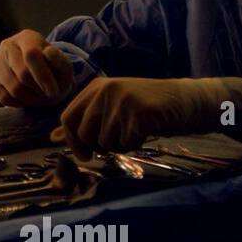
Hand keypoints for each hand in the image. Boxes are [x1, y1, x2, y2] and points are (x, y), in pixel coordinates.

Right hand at [0, 30, 74, 106]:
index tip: (54, 91)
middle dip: (39, 90)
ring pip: (13, 88)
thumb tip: (48, 53)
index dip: (43, 76)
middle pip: (23, 74)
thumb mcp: (63, 65)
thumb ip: (60, 60)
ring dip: (30, 99)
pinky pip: (3, 97)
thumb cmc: (52, 71)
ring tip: (38, 98)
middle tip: (48, 97)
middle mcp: (7, 46)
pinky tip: (26, 99)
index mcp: (27, 37)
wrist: (35, 76)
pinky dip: (18, 103)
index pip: (32, 55)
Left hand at [52, 76, 241, 159]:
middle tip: (119, 140)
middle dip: (99, 146)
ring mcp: (123, 100)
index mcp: (95, 87)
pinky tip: (147, 132)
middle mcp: (105, 90)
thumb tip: (53, 137)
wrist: (188, 101)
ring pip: (106, 142)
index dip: (72, 141)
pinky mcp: (140, 112)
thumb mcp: (112, 109)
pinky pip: (127, 143)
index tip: (85, 154)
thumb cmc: (148, 108)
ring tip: (136, 131)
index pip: (67, 118)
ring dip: (121, 145)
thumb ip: (84, 121)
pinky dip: (136, 145)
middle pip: (84, 133)